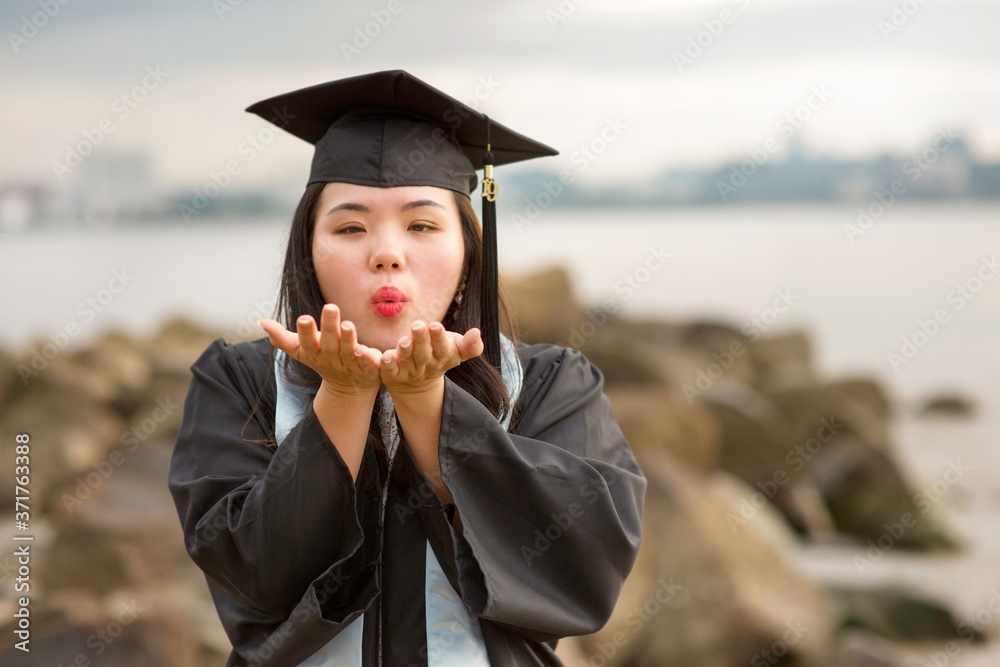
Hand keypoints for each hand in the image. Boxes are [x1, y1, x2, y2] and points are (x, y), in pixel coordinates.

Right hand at [259, 304, 382, 394]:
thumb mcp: (303, 350)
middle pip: (330, 343)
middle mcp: (332, 358)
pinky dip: (369, 358)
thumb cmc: (324, 360)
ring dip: (348, 339)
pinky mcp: (369, 369)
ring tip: (348, 324)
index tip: (303, 318)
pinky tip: (369, 350)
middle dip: (329, 326)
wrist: (349, 387)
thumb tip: (261, 321)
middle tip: (330, 306)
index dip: (305, 332)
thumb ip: (283, 338)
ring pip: (349, 351)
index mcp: (316, 352)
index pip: (307, 343)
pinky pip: (369, 364)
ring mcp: (350, 364)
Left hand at [381, 321, 483, 393]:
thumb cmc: (438, 355)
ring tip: (403, 341)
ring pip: (407, 361)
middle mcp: (426, 365)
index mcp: (443, 357)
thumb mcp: (456, 350)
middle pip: (424, 354)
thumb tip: (477, 332)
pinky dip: (387, 365)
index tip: (436, 325)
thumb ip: (470, 345)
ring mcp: (409, 371)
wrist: (419, 385)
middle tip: (418, 325)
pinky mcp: (393, 375)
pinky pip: (390, 371)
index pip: (443, 348)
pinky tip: (385, 357)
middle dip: (421, 340)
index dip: (439, 338)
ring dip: (405, 351)